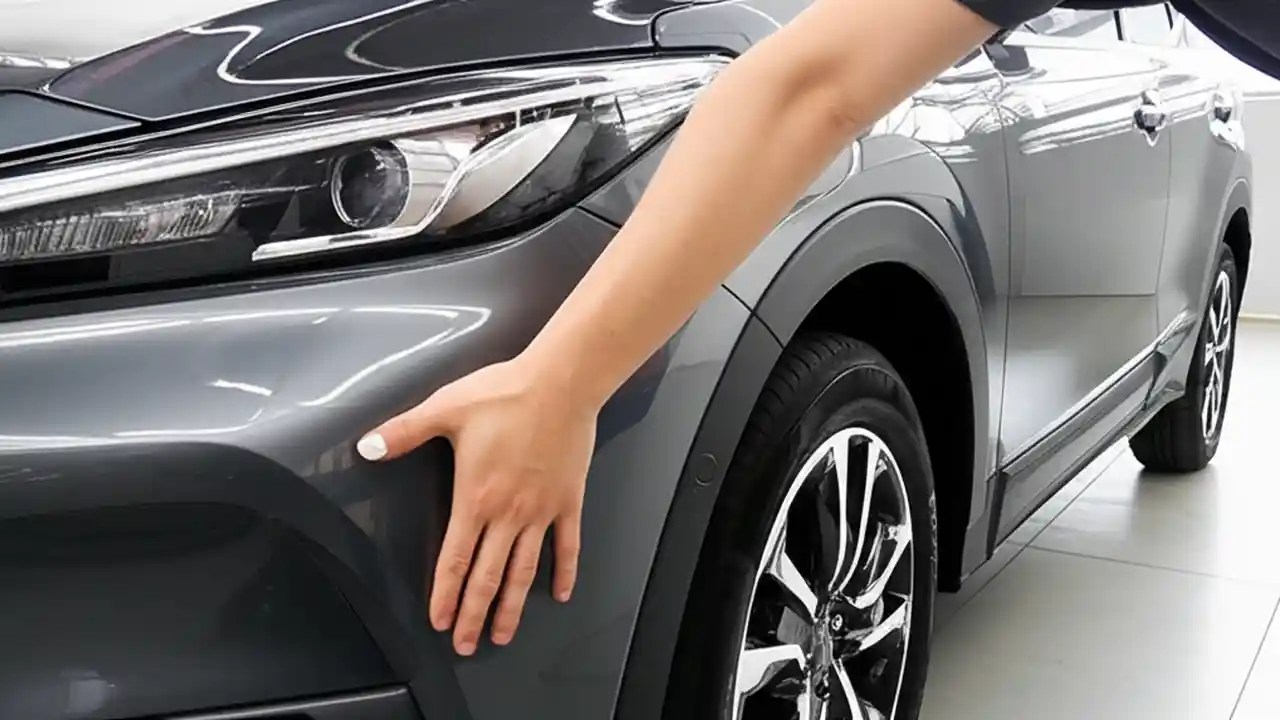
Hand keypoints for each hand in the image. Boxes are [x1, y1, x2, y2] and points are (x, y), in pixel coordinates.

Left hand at [357, 355, 596, 654]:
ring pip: (524, 571)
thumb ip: (404, 432)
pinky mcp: (568, 500)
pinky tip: (559, 595)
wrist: (561, 383)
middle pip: (488, 577)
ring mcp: (541, 510)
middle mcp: (509, 514)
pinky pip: (567, 545)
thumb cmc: (504, 393)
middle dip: (475, 616)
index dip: (447, 595)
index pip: (456, 560)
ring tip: (504, 634)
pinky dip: (564, 572)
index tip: (441, 622)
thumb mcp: (445, 409)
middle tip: (467, 646)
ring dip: (512, 606)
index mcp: (475, 497)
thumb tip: (366, 447)